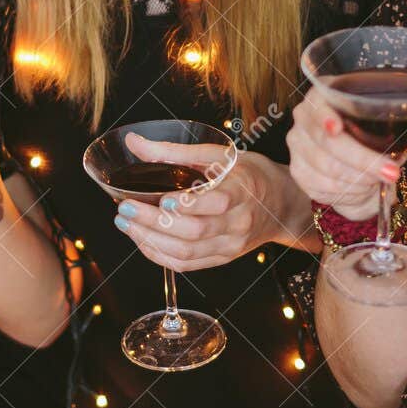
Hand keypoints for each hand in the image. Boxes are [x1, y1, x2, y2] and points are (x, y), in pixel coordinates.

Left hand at [111, 135, 294, 271]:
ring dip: (150, 240)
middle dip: (154, 223)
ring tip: (126, 223)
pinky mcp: (221, 258)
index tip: (162, 199)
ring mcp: (230, 245)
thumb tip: (134, 142)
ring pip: (187, 253)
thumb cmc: (249, 175)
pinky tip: (141, 239)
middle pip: (194, 232)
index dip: (188, 205)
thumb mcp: (220, 155)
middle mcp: (238, 223)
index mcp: (242, 192)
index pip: (217, 204)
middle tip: (125, 208)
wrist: (280, 205)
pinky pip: (187, 264)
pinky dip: (159, 255)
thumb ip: (176, 151)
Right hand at [287, 88, 406, 219]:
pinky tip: (361, 187)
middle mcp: (304, 118)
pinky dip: (346, 191)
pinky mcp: (298, 172)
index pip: (319, 103)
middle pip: (326, 143)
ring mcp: (298, 146)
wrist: (352, 165)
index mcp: (324, 95)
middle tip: (392, 173)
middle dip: (362, 161)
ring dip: (358, 179)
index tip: (338, 129)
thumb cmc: (372, 136)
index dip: (326, 117)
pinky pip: (322, 187)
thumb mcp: (397, 122)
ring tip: (378, 180)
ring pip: (327, 169)